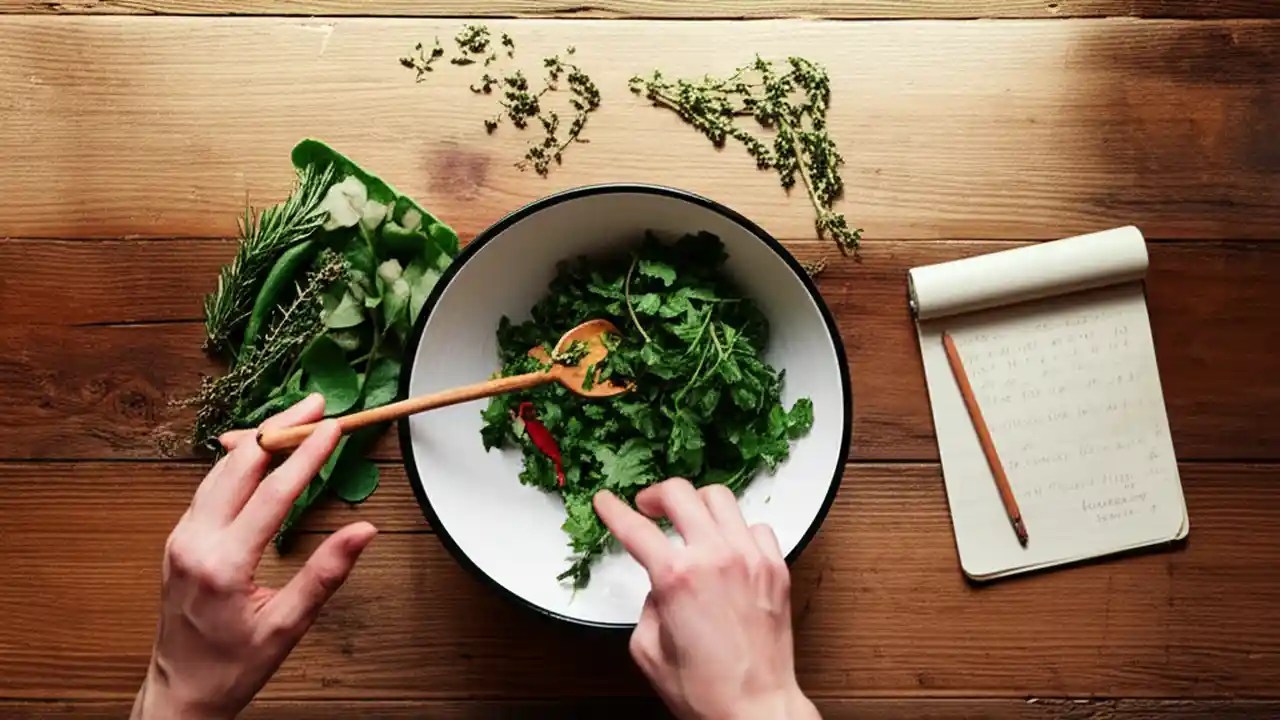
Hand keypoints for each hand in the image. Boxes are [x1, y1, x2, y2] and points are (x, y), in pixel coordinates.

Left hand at [132, 394, 376, 719]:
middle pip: (240, 465)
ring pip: (220, 469)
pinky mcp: (180, 538)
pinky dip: (240, 460)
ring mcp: (181, 537)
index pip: (272, 493)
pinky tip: (261, 450)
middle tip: (318, 404)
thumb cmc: (231, 667)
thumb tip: (364, 531)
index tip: (333, 427)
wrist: (180, 691)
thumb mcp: (288, 626)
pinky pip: (209, 485)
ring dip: (259, 440)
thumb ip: (325, 573)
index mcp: (221, 564)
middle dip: (281, 429)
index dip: (307, 455)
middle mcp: (193, 542)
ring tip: (296, 418)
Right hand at [595, 479, 818, 719]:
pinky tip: (728, 544)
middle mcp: (715, 558)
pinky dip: (737, 529)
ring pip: (720, 498)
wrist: (756, 709)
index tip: (606, 501)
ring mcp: (750, 559)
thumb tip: (660, 587)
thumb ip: (648, 606)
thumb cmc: (706, 690)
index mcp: (676, 578)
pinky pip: (756, 526)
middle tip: (647, 507)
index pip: (635, 528)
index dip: (613, 510)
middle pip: (679, 494)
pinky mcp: (775, 568)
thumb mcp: (648, 650)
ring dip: (697, 503)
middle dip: (656, 494)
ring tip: (688, 519)